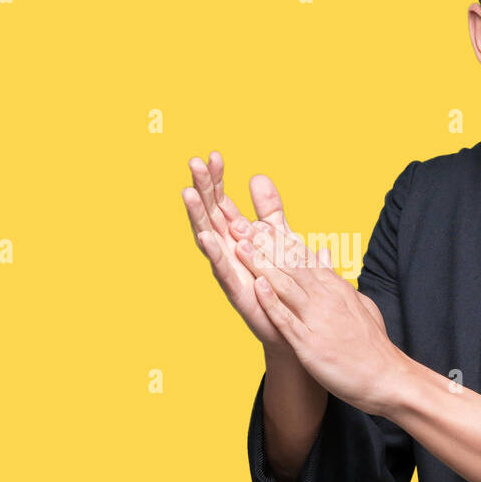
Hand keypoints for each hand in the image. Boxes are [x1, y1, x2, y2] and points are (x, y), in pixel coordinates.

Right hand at [181, 151, 311, 356]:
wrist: (291, 326)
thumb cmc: (281, 282)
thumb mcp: (279, 238)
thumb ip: (269, 210)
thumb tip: (257, 176)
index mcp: (236, 236)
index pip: (222, 201)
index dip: (217, 179)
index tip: (213, 155)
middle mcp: (227, 250)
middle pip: (211, 213)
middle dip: (202, 188)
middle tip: (193, 162)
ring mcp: (229, 270)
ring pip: (210, 237)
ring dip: (198, 216)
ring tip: (188, 193)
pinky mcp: (237, 291)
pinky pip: (223, 270)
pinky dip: (214, 254)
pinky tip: (205, 238)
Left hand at [236, 222, 407, 415]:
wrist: (386, 377)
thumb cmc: (371, 345)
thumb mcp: (359, 304)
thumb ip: (339, 281)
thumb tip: (327, 260)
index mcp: (336, 288)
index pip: (304, 257)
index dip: (280, 239)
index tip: (259, 223)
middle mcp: (327, 298)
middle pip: (291, 265)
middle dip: (265, 245)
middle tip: (241, 226)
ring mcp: (319, 320)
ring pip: (287, 286)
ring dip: (262, 265)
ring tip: (241, 247)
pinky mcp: (311, 344)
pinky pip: (288, 320)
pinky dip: (272, 303)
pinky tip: (257, 288)